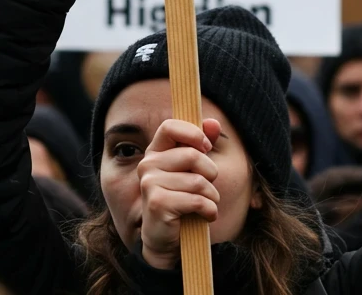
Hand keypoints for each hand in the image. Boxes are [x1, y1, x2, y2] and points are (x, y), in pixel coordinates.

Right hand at [137, 118, 221, 270]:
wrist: (166, 239)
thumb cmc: (182, 199)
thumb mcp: (192, 169)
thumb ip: (201, 144)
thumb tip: (214, 123)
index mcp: (155, 152)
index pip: (169, 127)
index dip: (192, 133)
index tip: (206, 146)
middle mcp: (148, 164)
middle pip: (191, 155)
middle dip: (210, 172)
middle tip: (210, 185)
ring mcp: (149, 183)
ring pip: (197, 180)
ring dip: (211, 195)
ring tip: (208, 203)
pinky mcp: (157, 203)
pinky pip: (196, 200)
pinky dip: (209, 209)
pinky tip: (207, 215)